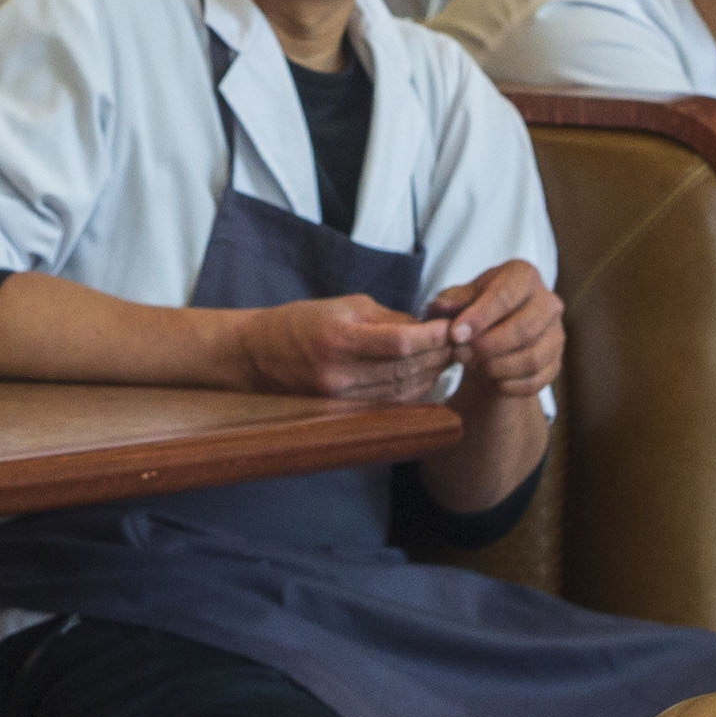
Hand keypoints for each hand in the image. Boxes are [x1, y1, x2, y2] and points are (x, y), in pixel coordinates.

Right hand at [229, 290, 462, 401]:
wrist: (257, 354)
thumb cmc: (301, 322)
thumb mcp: (344, 305)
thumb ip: (388, 318)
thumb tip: (427, 327)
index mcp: (339, 339)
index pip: (401, 343)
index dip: (433, 336)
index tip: (451, 326)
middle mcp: (340, 374)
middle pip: (406, 370)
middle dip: (438, 355)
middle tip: (458, 342)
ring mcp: (340, 397)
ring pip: (402, 391)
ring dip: (430, 375)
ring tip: (445, 358)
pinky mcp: (342, 411)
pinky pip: (388, 404)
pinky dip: (412, 391)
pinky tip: (424, 378)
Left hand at [425, 258, 565, 402]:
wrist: (494, 335)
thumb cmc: (475, 310)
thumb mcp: (459, 299)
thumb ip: (451, 302)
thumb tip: (441, 308)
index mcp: (523, 276)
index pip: (506, 295)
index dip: (480, 317)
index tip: (455, 335)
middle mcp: (547, 302)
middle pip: (524, 328)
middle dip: (488, 346)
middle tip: (460, 354)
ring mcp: (556, 334)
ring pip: (532, 358)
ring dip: (497, 367)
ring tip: (473, 366)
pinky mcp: (557, 362)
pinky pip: (537, 380)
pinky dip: (510, 384)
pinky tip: (491, 380)